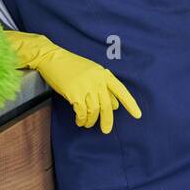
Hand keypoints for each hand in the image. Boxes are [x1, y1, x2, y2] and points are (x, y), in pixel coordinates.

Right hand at [4, 30, 140, 133]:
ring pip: (94, 111)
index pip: (121, 90)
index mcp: (104, 74)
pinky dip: (81, 119)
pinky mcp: (74, 93)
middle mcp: (97, 80)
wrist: (52, 58)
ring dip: (90, 121)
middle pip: (106, 106)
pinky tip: (79, 121)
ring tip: (86, 124)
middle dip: (107, 120)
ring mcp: (86, 86)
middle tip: (105, 130)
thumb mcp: (92, 72)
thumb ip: (104, 87)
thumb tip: (115, 105)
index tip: (137, 115)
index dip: (130, 104)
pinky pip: (82, 112)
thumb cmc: (72, 66)